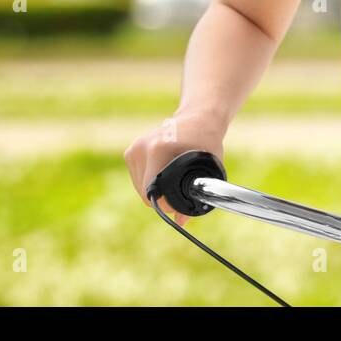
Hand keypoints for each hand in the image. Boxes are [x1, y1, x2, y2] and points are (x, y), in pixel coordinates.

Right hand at [124, 109, 226, 226]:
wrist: (198, 119)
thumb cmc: (207, 143)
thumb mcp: (209, 169)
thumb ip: (195, 195)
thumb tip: (181, 222)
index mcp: (159, 149)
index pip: (151, 191)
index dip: (165, 204)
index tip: (180, 202)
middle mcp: (142, 147)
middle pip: (144, 191)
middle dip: (162, 198)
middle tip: (181, 190)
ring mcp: (134, 148)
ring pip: (139, 187)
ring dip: (155, 190)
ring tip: (174, 176)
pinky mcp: (130, 151)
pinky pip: (138, 178)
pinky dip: (150, 181)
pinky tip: (165, 170)